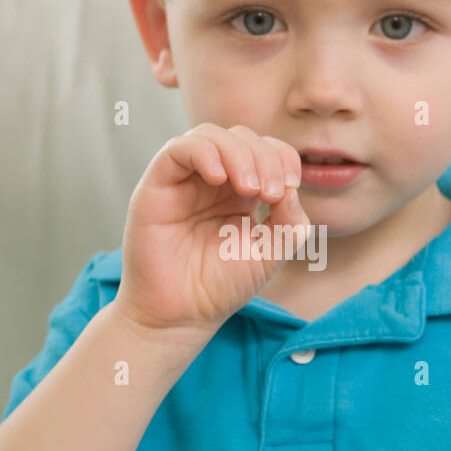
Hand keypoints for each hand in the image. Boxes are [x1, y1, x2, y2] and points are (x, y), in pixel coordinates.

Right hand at [113, 123, 311, 334]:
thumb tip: (291, 186)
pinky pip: (178, 149)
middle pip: (242, 137)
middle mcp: (213, 180)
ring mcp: (185, 180)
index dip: (282, 158)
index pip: (266, 150)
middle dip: (264, 158)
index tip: (289, 189)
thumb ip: (289, 220)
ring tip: (250, 188)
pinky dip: (204, 153)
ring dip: (238, 154)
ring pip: (211, 135)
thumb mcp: (270, 252)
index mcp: (241, 191)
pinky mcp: (158, 184)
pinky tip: (220, 179)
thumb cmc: (221, 286)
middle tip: (271, 193)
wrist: (182, 315)